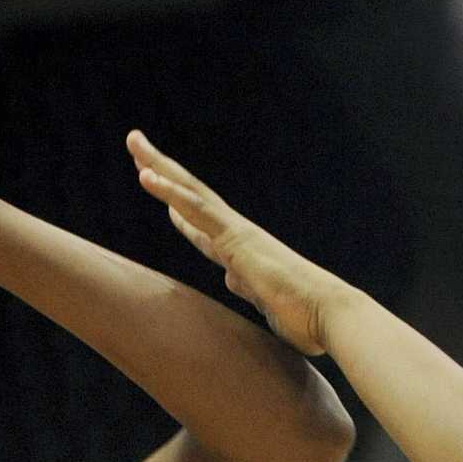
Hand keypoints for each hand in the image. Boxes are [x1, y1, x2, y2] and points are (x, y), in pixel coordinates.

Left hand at [128, 132, 348, 354]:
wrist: (329, 315)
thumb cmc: (307, 319)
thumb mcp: (267, 304)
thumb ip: (248, 288)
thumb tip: (232, 278)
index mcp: (243, 254)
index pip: (202, 227)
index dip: (178, 208)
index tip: (156, 187)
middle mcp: (239, 236)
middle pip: (192, 199)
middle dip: (163, 173)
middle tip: (137, 147)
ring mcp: (238, 233)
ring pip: (191, 193)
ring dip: (160, 167)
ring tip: (134, 142)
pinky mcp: (236, 239)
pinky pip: (198, 210)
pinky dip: (172, 192)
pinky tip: (147, 176)